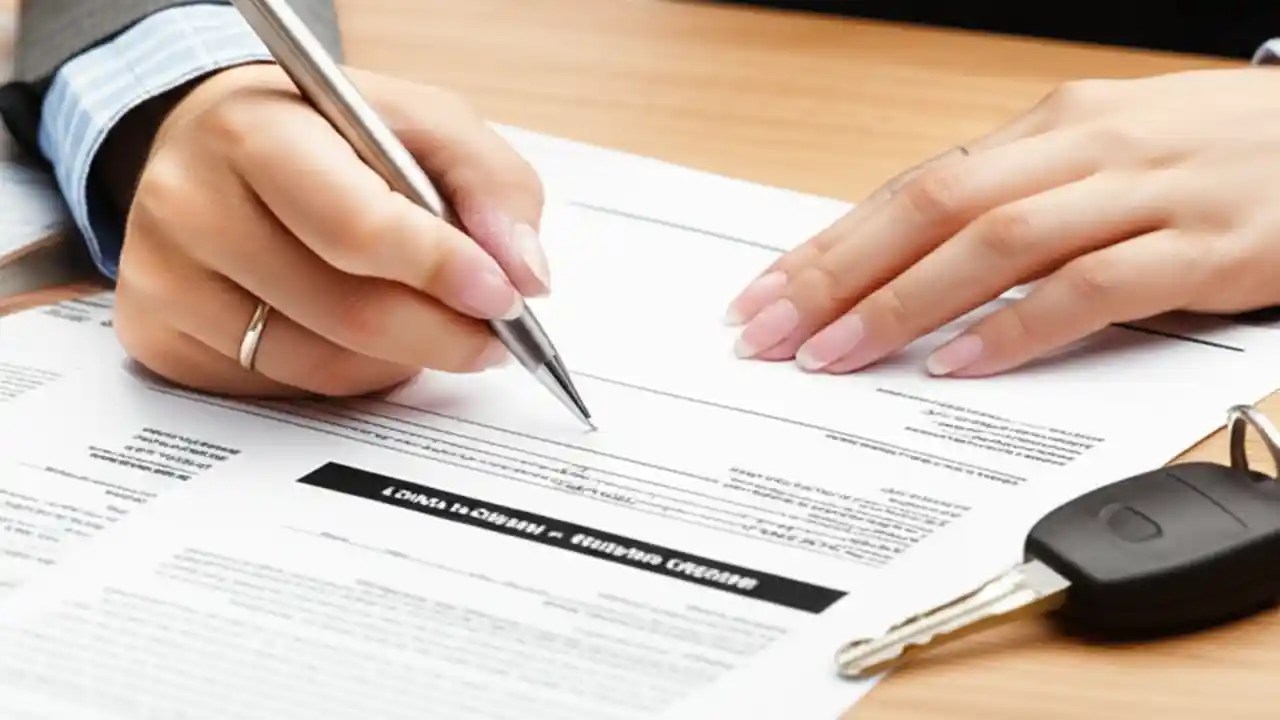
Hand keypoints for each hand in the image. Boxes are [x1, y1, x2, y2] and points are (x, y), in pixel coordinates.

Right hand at [112, 63, 548, 396]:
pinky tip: (359, 335)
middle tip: (492, 337)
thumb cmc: (323, 133)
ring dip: (400, 360)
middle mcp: (190, 205)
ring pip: (320, 366)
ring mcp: (163, 280)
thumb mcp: (417, 120)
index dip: (441, 270)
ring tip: (430, 325)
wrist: (209, 142)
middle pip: (345, 312)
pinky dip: (345, 376)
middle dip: (443, 334)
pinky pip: (281, 390)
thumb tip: (522, 272)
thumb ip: (488, 182)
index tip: (503, 296)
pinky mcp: (158, 338)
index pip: (356, 225)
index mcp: (253, 131)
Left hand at [723, 67, 1279, 376]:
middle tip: (769, 331)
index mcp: (1049, 127)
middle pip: (930, 207)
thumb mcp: (1102, 158)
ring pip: (995, 242)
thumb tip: (909, 258)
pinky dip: (1017, 328)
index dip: (828, 245)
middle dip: (836, 274)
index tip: (763, 294)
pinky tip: (962, 363)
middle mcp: (1083, 148)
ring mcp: (1144, 194)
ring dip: (904, 302)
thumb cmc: (1214, 155)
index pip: (911, 187)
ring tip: (838, 355)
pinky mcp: (1204, 247)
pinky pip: (1092, 288)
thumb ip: (1015, 200)